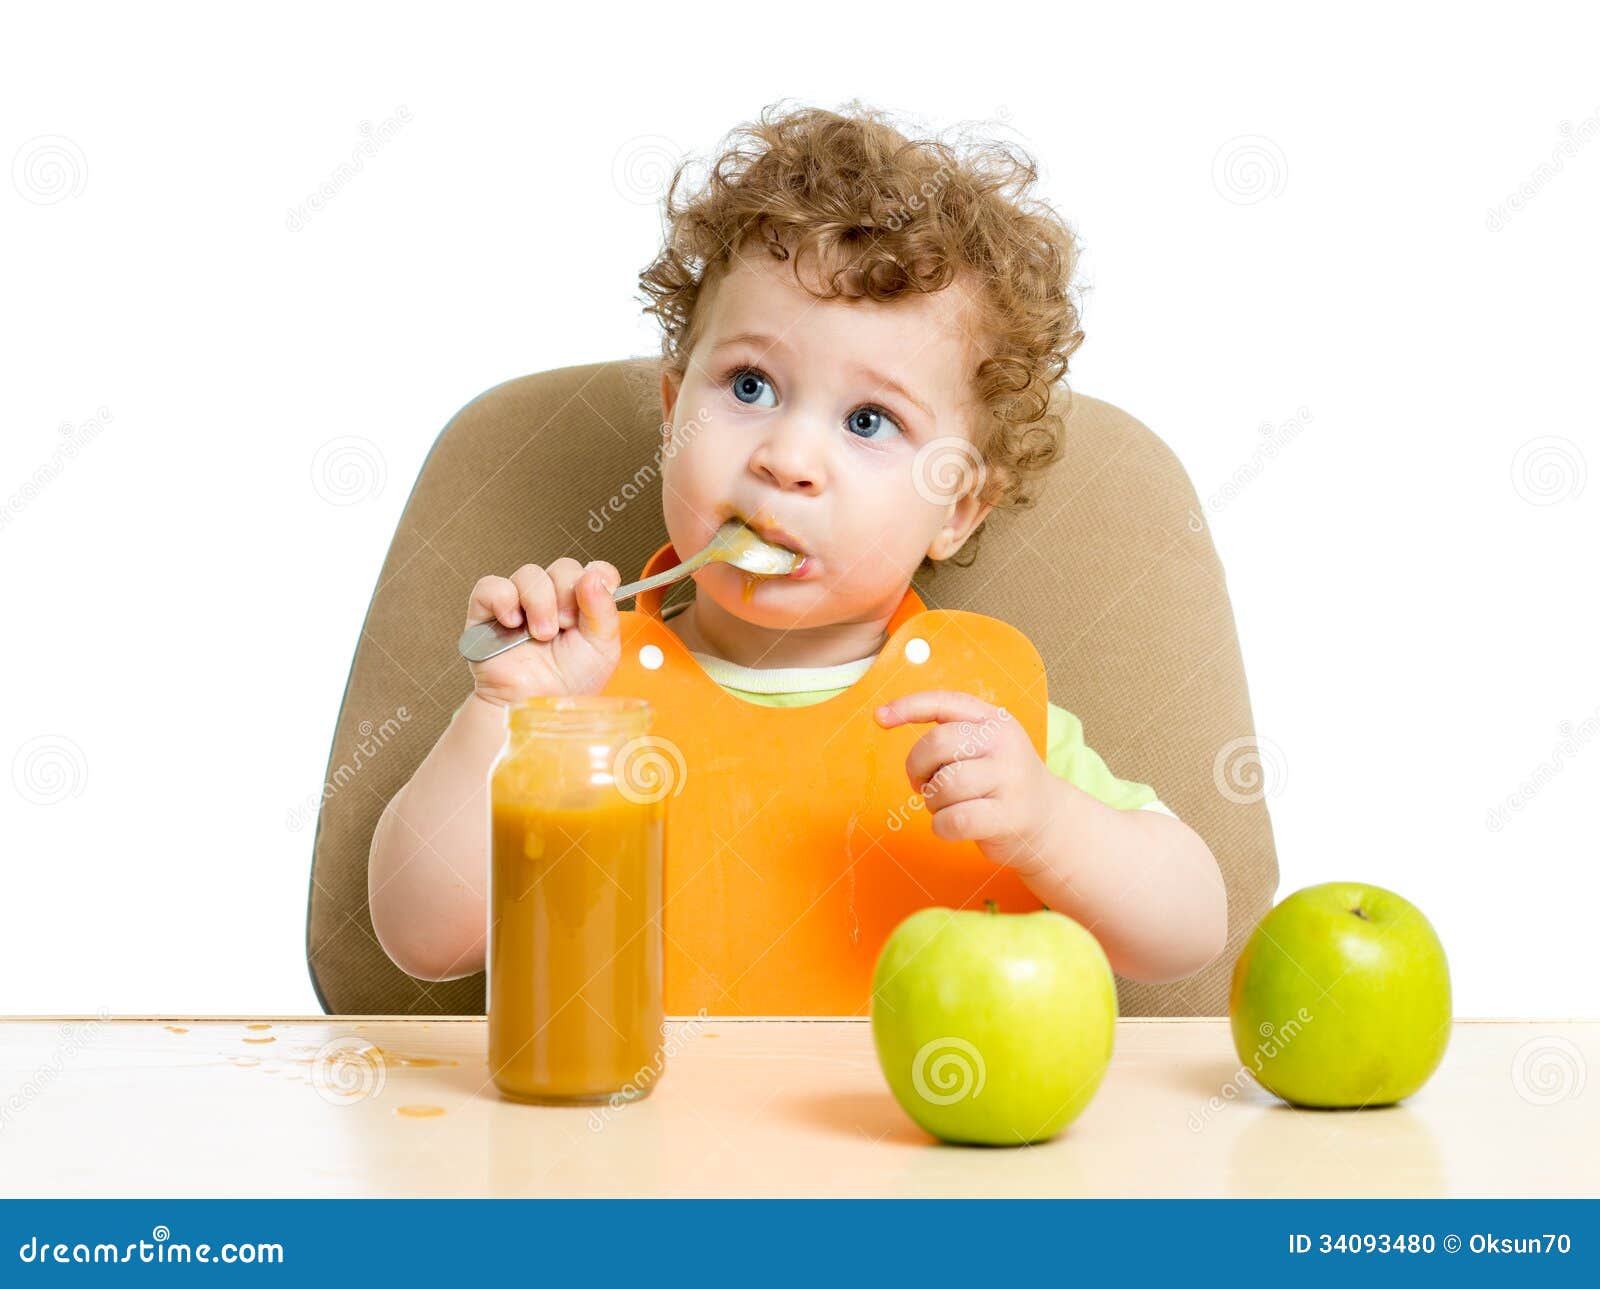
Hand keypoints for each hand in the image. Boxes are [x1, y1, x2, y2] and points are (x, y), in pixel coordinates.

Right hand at [464, 558, 622, 706]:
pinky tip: (513, 623)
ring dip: (539, 603)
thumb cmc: (568, 684)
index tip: (594, 599)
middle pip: (562, 567)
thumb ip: (603, 610)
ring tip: (541, 635)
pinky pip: (491, 585)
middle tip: (565, 626)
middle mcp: (553, 601)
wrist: (534, 707)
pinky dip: (503, 600)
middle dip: (567, 594)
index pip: (594, 571)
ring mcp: (519, 604)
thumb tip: (594, 575)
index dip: (597, 577)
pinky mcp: (487, 614)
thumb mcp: (602, 649)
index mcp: (582, 606)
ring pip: (529, 573)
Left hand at [874, 689, 1053, 874]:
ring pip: (943, 785)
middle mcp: (1004, 743)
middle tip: (924, 783)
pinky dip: (942, 826)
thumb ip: (950, 732)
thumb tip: (885, 716)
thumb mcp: (985, 746)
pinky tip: (952, 825)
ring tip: (948, 805)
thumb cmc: (999, 782)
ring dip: (933, 801)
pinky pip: (954, 819)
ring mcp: (1010, 779)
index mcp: (994, 720)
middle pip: (936, 745)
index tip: (880, 718)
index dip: (908, 706)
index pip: (945, 702)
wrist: (1049, 822)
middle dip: (917, 768)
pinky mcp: (1009, 816)